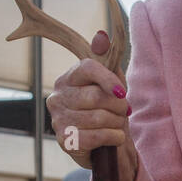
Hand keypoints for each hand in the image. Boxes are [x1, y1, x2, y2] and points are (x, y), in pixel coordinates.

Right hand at [46, 30, 138, 180]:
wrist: (104, 144)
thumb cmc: (107, 109)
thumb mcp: (111, 83)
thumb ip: (107, 60)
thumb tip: (101, 36)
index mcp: (68, 78)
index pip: (87, 68)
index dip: (108, 79)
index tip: (122, 92)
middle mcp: (57, 97)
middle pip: (96, 96)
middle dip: (118, 106)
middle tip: (124, 112)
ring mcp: (58, 119)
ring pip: (99, 117)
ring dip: (117, 123)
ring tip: (117, 124)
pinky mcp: (64, 141)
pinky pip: (97, 136)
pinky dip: (114, 137)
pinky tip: (114, 137)